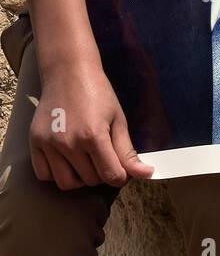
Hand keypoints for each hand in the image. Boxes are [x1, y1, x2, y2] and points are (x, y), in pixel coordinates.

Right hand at [29, 61, 152, 189]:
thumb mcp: (118, 119)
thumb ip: (128, 151)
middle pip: (90, 180)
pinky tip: (67, 160)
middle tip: (104, 157)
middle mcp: (69, 143)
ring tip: (86, 161)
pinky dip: (57, 174)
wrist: (68, 72)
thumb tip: (146, 174)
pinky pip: (44, 175)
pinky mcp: (35, 143)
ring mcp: (49, 144)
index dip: (121, 177)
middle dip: (102, 174)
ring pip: (67, 183)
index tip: (122, 169)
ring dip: (80, 178)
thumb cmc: (98, 93)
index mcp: (94, 135)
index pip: (111, 175)